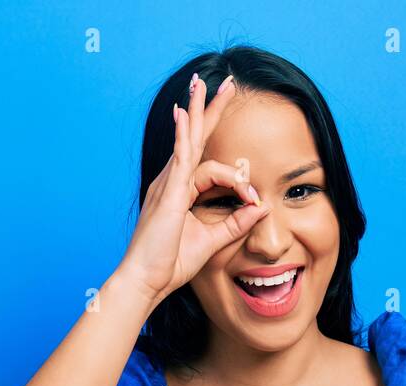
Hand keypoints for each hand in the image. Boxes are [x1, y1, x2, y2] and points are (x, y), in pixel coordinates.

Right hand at [115, 72, 270, 305]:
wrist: (144, 281)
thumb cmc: (170, 265)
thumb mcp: (212, 241)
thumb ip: (236, 223)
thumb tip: (261, 207)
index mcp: (180, 191)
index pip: (208, 162)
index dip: (235, 169)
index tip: (254, 195)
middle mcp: (171, 182)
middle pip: (193, 138)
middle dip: (208, 110)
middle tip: (222, 83)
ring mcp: (167, 185)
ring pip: (188, 142)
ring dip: (198, 111)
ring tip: (204, 84)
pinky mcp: (168, 194)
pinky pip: (181, 159)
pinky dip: (185, 137)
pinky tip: (185, 115)